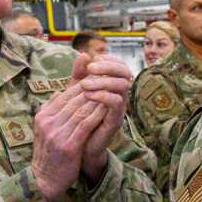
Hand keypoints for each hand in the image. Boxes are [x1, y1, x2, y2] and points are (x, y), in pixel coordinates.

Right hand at [31, 85, 112, 201]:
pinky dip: (97, 115)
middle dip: (92, 89)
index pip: (64, 94)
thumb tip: (58, 92)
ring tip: (110, 92)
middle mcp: (48, 122)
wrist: (45, 179)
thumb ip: (51, 110)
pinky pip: (85, 125)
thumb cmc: (49, 153)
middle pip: (73, 100)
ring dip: (97, 100)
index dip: (82, 86)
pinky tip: (107, 109)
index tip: (97, 79)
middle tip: (107, 81)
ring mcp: (57, 134)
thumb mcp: (45, 129)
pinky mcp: (68, 146)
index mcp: (42, 116)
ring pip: (81, 110)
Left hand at [69, 52, 134, 182]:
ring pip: (122, 85)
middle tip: (90, 69)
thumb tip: (83, 54)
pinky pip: (116, 103)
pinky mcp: (115, 120)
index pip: (119, 65)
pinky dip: (103, 95)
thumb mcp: (76, 92)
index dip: (108, 59)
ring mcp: (119, 108)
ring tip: (84, 84)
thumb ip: (79, 74)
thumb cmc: (78, 118)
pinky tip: (88, 95)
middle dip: (108, 66)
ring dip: (103, 81)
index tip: (91, 61)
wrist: (79, 147)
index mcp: (112, 86)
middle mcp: (119, 95)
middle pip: (125, 72)